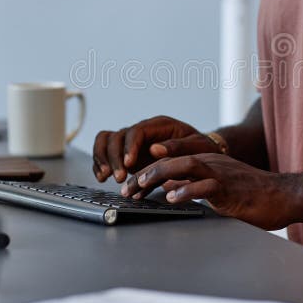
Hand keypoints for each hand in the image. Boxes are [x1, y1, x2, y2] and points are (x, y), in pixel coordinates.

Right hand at [92, 116, 221, 182]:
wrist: (201, 152)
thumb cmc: (201, 147)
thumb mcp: (196, 146)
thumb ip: (177, 147)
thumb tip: (155, 149)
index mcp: (159, 125)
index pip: (136, 131)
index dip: (129, 147)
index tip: (129, 164)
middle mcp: (143, 131)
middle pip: (117, 136)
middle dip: (114, 157)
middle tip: (118, 177)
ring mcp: (133, 142)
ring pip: (107, 141)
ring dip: (102, 158)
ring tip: (105, 177)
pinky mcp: (128, 154)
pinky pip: (107, 153)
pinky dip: (101, 163)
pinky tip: (103, 177)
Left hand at [121, 153, 294, 229]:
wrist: (285, 196)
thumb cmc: (254, 195)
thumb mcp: (219, 189)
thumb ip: (195, 186)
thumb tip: (169, 190)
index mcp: (207, 162)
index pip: (172, 161)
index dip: (148, 171)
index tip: (130, 185)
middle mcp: (212, 163)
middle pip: (173, 160)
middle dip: (146, 173)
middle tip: (127, 189)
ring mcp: (222, 173)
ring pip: (185, 166)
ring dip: (159, 175)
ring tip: (140, 187)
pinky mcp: (231, 188)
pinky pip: (206, 186)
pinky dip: (187, 190)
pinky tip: (172, 197)